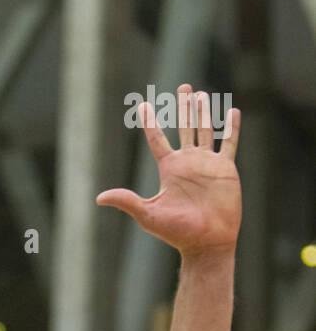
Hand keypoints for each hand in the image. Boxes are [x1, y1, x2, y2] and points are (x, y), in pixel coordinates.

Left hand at [97, 85, 240, 256]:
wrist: (206, 243)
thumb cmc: (177, 232)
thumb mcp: (148, 215)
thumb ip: (126, 201)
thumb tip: (99, 198)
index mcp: (169, 170)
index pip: (157, 139)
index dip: (149, 122)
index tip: (142, 105)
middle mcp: (188, 163)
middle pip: (185, 128)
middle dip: (184, 107)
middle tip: (183, 87)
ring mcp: (207, 164)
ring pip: (206, 131)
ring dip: (204, 113)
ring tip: (202, 94)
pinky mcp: (226, 169)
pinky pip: (229, 144)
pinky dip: (232, 128)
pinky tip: (232, 112)